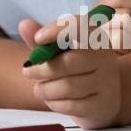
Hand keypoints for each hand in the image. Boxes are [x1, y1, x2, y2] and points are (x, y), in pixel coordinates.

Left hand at [17, 0, 130, 129]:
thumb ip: (42, 40)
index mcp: (95, 39)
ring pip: (68, 86)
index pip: (79, 27)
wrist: (99, 99)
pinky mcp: (102, 105)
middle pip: (69, 62)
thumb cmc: (75, 70)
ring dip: (46, 88)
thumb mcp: (60, 52)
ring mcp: (107, 83)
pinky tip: (50, 100)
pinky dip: (54, 103)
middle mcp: (106, 59)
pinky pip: (72, 105)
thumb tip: (24, 24)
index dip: (57, 30)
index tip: (38, 38)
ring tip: (38, 88)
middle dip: (43, 69)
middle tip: (28, 72)